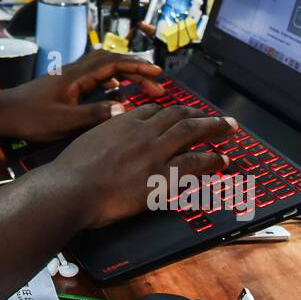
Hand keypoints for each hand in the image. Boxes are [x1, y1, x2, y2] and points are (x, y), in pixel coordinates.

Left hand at [0, 50, 167, 143]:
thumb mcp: (64, 121)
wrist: (3, 114)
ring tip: (144, 88)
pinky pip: (95, 77)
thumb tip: (123, 108)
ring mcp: (69, 77)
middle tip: (157, 84)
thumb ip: (94, 114)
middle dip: (137, 70)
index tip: (157, 74)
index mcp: (76, 76)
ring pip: (104, 68)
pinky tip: (117, 93)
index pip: (113, 64)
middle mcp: (74, 71)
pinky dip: (111, 82)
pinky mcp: (65, 85)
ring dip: (126, 75)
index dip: (138, 67)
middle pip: (112, 62)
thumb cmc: (30, 118)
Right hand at [49, 105, 235, 228]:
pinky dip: (211, 159)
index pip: (154, 111)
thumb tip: (109, 138)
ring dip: (214, 128)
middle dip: (201, 114)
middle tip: (217, 117)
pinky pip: (193, 163)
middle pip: (178, 115)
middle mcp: (142, 132)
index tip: (181, 116)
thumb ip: (104, 135)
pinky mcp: (162, 176)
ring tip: (229, 127)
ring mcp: (154, 153)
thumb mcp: (87, 140)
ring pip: (191, 132)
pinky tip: (221, 159)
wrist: (72, 188)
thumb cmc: (71, 170)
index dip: (172, 112)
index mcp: (122, 122)